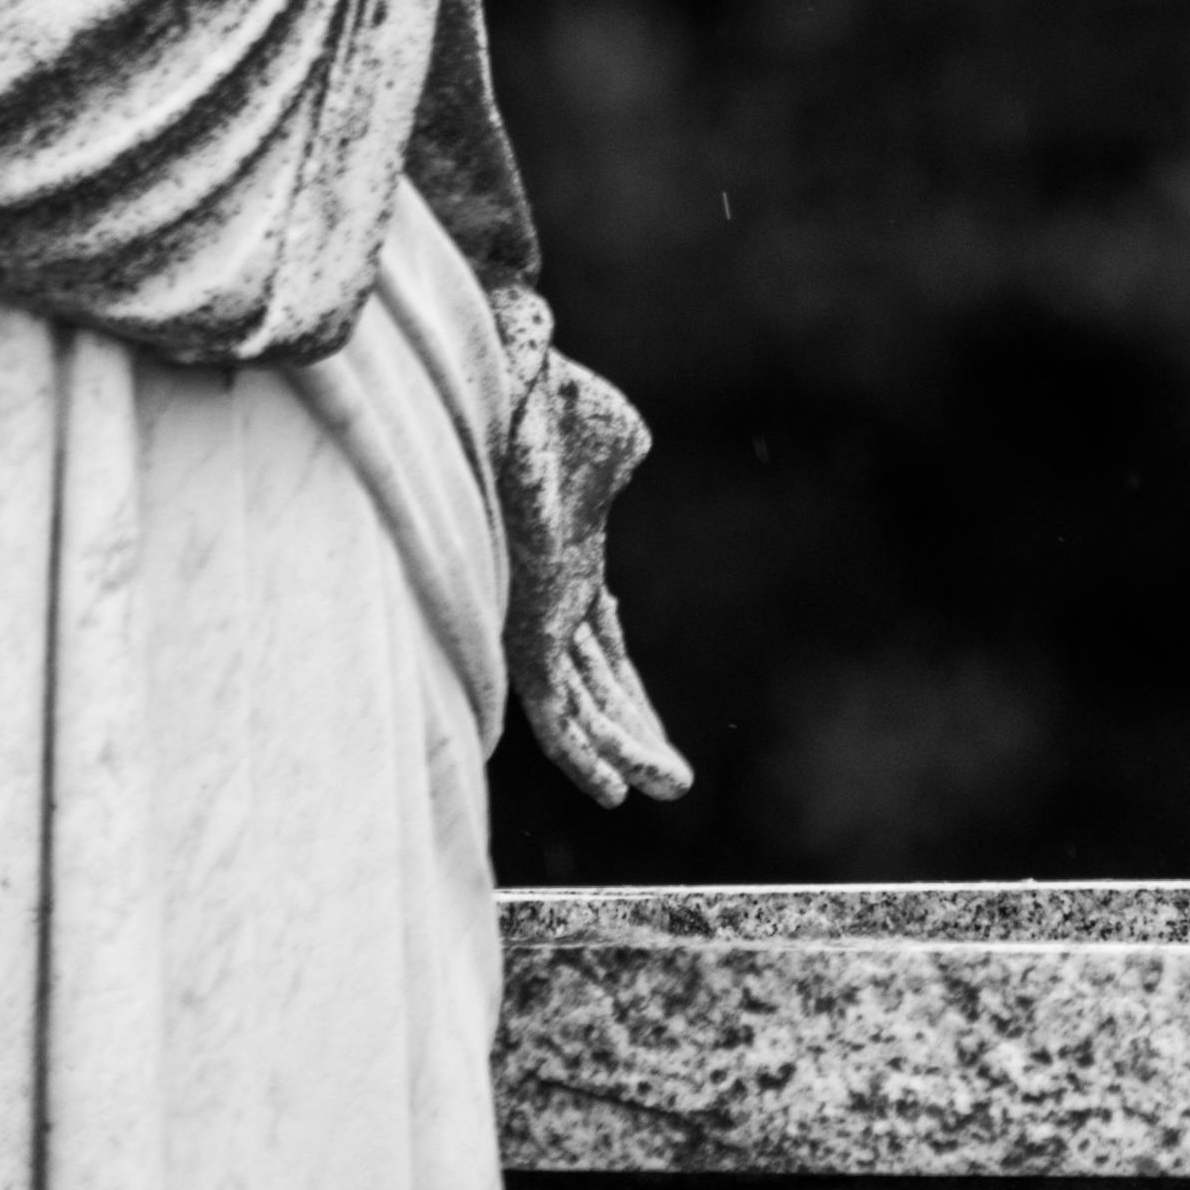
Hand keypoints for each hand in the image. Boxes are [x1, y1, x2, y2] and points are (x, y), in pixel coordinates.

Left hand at [497, 299, 691, 806]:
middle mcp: (552, 600)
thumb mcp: (607, 438)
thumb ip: (617, 461)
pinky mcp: (526, 632)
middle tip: (673, 778)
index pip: (601, 641)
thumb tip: (630, 453)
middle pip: (598, 683)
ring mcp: (538, 619)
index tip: (648, 720)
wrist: (515, 397)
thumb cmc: (551, 406)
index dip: (627, 686)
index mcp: (569, 560)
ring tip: (674, 790)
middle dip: (634, 729)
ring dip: (628, 751)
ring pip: (582, 708)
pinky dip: (589, 755)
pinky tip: (617, 792)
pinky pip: (558, 712)